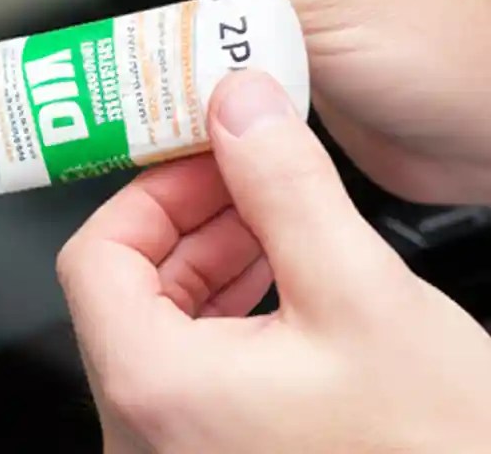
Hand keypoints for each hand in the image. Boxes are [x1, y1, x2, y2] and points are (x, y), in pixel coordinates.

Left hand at [57, 71, 490, 453]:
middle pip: (123, 290)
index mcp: (154, 388)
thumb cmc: (433, 451)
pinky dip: (227, 314)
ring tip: (273, 217)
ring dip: (211, 260)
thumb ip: (286, 186)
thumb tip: (240, 108)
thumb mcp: (360, 295)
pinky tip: (283, 280)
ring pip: (160, 328)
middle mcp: (142, 433)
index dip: (150, 191)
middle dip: (187, 219)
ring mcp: (172, 453)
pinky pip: (191, 371)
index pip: (94, 257)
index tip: (201, 154)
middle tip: (243, 169)